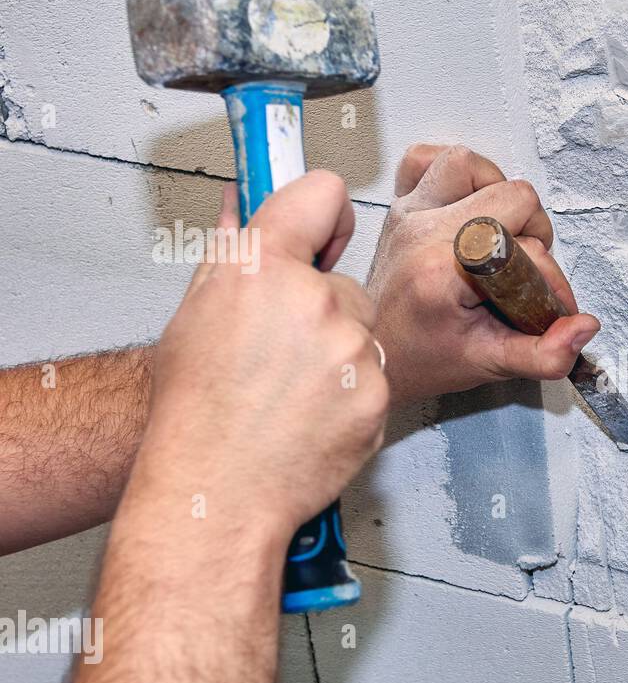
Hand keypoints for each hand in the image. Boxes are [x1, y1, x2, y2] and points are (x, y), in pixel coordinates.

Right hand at [138, 172, 388, 539]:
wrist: (216, 489)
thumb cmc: (195, 411)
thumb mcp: (195, 314)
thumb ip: (231, 250)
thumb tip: (242, 202)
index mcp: (262, 268)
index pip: (322, 193)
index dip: (323, 214)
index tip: (320, 234)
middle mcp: (315, 301)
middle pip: (344, 281)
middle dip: (322, 307)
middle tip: (280, 349)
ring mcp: (352, 350)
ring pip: (361, 333)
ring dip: (337, 354)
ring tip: (290, 390)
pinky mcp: (378, 394)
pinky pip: (373, 377)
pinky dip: (352, 394)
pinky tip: (310, 414)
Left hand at [366, 144, 600, 403]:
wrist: (378, 355)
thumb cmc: (423, 359)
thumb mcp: (490, 365)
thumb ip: (544, 354)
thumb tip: (582, 328)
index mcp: (442, 270)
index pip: (526, 247)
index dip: (551, 280)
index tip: (547, 306)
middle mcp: (422, 231)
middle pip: (512, 197)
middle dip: (534, 232)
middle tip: (526, 269)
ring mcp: (409, 213)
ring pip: (471, 165)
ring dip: (498, 193)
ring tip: (502, 232)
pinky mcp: (401, 204)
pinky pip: (425, 158)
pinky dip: (456, 174)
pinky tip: (470, 204)